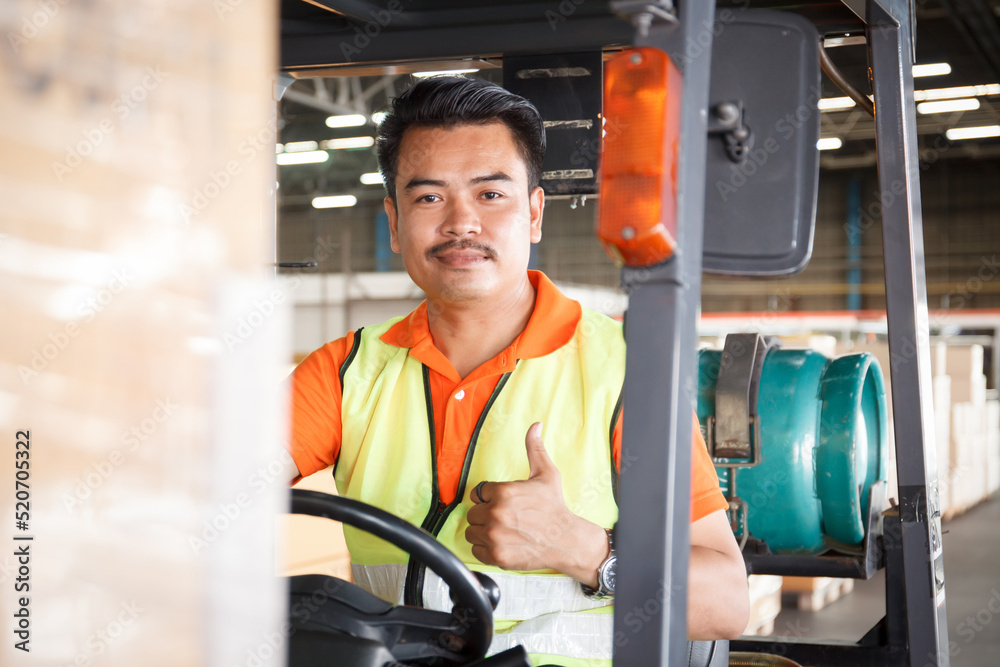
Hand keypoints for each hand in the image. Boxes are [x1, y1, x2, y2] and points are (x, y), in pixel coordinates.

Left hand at [464, 422, 608, 585]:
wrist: (565, 539)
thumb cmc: (554, 507)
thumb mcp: (546, 474)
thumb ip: (534, 449)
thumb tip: (535, 426)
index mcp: (504, 492)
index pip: (478, 493)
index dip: (490, 497)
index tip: (503, 503)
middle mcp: (496, 514)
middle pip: (472, 512)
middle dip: (485, 514)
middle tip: (504, 517)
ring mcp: (495, 536)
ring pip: (471, 531)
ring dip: (483, 531)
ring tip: (502, 530)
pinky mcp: (496, 556)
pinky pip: (476, 550)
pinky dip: (485, 548)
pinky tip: (502, 543)